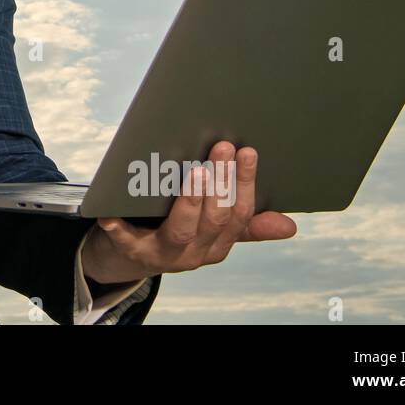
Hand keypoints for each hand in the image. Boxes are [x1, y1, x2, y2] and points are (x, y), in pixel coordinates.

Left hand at [81, 141, 296, 284]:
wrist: (125, 257)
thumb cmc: (173, 230)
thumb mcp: (211, 230)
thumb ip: (246, 225)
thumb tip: (290, 226)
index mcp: (216, 245)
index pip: (238, 215)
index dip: (244, 183)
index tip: (247, 151)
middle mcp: (194, 253)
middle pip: (214, 219)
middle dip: (222, 182)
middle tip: (222, 148)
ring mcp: (162, 253)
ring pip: (182, 229)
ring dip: (191, 200)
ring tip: (195, 172)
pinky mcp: (130, 250)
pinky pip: (126, 238)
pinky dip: (120, 224)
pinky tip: (114, 208)